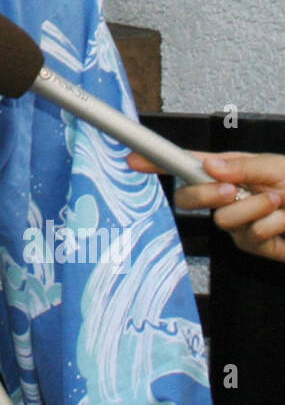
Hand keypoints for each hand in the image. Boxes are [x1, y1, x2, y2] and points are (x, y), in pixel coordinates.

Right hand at [128, 150, 284, 262]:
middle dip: (207, 193)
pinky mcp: (251, 244)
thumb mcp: (277, 167)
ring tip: (278, 204)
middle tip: (230, 190)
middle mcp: (229, 195)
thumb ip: (243, 166)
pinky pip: (247, 236)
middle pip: (190, 197)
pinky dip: (270, 225)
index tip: (134, 159)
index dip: (156, 162)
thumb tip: (211, 166)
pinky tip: (282, 220)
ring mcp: (237, 222)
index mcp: (230, 169)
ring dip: (256, 209)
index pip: (186, 164)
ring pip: (223, 219)